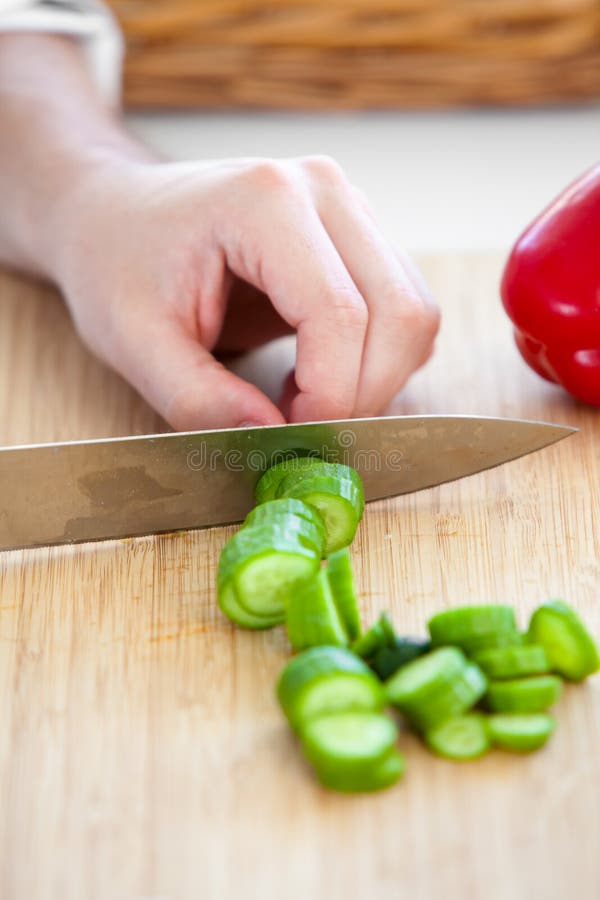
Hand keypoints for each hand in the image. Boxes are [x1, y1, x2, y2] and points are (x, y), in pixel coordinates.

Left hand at [54, 155, 439, 429]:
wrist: (116, 216)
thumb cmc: (117, 265)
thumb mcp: (134, 341)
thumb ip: (198, 399)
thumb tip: (270, 439)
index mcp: (266, 201)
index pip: (339, 313)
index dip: (329, 395)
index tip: (291, 437)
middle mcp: (325, 191)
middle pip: (401, 313)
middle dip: (364, 394)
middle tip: (305, 430)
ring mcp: (350, 209)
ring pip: (415, 314)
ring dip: (376, 380)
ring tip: (303, 399)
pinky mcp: (359, 237)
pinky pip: (405, 311)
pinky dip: (378, 361)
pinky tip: (317, 374)